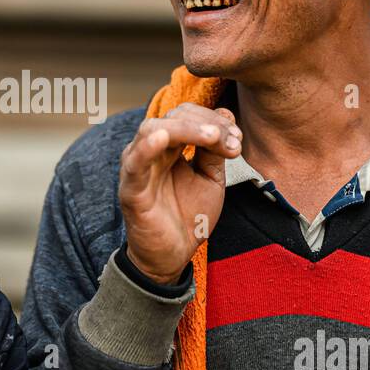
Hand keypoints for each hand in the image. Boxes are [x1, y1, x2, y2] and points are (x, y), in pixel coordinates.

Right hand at [119, 103, 240, 283]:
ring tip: (211, 136)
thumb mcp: (211, 178)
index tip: (238, 139)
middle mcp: (150, 150)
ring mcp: (138, 167)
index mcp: (170, 146)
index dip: (214, 120)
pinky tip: (164, 138)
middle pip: (173, 117)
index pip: (187, 115)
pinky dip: (146, 148)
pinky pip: (135, 163)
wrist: (173, 256)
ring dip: (185, 128)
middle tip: (232, 140)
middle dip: (206, 123)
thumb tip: (227, 114)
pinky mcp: (131, 189)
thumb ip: (215, 150)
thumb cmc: (189, 216)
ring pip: (152, 130)